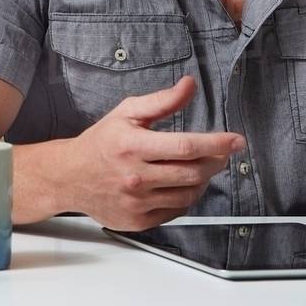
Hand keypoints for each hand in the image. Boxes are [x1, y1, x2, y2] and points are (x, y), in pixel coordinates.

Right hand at [63, 76, 245, 230]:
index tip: (236, 140)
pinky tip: (179, 184)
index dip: (217, 143)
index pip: (185, 146)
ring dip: (202, 180)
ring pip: (188, 194)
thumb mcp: (126, 113)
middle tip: (220, 153)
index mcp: (132, 146)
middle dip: (215, 161)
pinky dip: (185, 197)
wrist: (69, 176)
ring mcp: (137, 202)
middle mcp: (135, 176)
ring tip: (198, 167)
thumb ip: (161, 101)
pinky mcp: (138, 220)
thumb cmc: (100, 143)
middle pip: (193, 172)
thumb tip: (189, 85)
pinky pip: (175, 211)